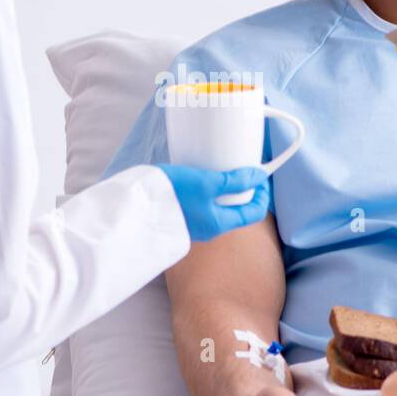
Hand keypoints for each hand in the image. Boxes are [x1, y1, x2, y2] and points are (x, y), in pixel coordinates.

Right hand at [154, 164, 271, 241]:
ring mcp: (194, 223)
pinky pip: (204, 203)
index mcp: (219, 224)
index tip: (260, 174)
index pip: (253, 213)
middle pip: (238, 210)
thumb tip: (259, 176)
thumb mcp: (207, 182)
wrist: (134, 206)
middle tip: (244, 168)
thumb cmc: (172, 195)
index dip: (262, 193)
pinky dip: (210, 190)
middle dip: (245, 189)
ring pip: (220, 206)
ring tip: (223, 168)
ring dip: (227, 189)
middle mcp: (209, 227)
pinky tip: (202, 175)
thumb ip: (234, 181)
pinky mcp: (181, 214)